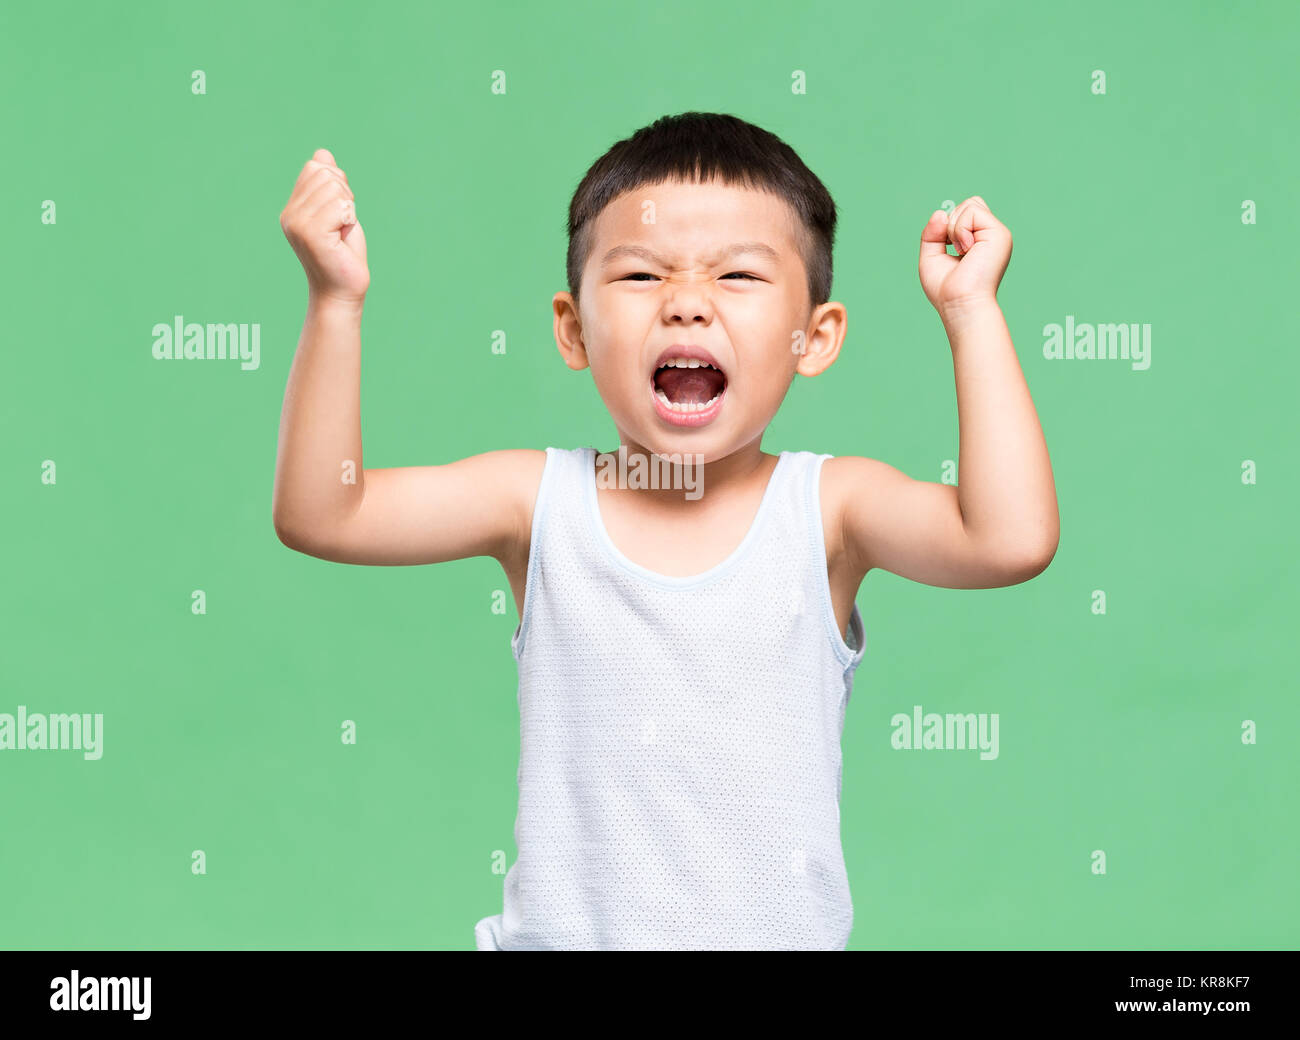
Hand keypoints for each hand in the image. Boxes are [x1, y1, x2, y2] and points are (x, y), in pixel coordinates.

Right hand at [280, 148, 368, 305]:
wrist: (342, 290)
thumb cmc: (343, 254)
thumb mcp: (338, 212)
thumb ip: (330, 185)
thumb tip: (322, 153)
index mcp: (293, 207)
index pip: (316, 167)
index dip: (338, 183)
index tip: (340, 213)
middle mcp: (290, 213)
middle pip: (325, 174)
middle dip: (345, 195)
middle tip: (342, 225)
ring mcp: (297, 223)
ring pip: (334, 188)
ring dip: (348, 210)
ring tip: (341, 233)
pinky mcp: (310, 233)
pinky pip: (340, 206)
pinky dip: (349, 220)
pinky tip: (342, 239)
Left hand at [918, 196, 1011, 316]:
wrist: (959, 304)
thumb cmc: (946, 289)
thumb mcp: (932, 256)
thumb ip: (932, 233)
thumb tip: (940, 212)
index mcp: (979, 240)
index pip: (966, 211)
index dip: (950, 222)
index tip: (947, 246)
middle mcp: (991, 235)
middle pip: (970, 203)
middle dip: (951, 222)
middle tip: (955, 249)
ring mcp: (997, 233)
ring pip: (970, 204)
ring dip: (954, 228)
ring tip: (961, 252)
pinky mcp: (999, 233)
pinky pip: (972, 212)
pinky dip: (959, 230)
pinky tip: (966, 250)